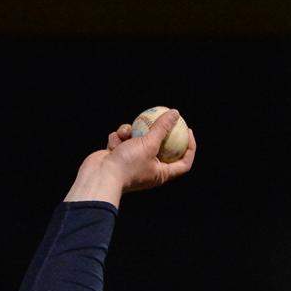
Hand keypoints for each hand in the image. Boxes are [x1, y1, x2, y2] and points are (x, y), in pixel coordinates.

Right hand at [63, 109, 196, 205]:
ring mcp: (133, 162)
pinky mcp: (119, 156)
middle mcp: (149, 169)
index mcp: (161, 173)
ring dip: (132, 132)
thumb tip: (175, 113)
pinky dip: (118, 139)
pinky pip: (123, 141)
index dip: (190, 147)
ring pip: (138, 139)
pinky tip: (114, 142)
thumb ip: (162, 128)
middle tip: (165, 117)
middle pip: (161, 147)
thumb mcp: (149, 144)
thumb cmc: (127, 165)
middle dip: (159, 132)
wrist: (99, 176)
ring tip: (128, 132)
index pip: (184, 162)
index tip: (187, 130)